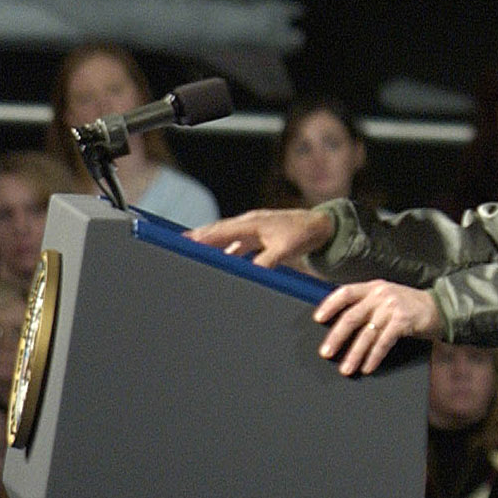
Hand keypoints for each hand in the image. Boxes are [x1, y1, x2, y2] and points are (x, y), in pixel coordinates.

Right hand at [189, 207, 336, 267]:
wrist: (322, 226)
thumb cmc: (303, 233)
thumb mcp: (284, 249)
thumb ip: (265, 262)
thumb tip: (249, 274)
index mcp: (251, 223)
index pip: (219, 231)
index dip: (199, 237)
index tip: (180, 242)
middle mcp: (248, 224)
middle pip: (217, 233)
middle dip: (197, 240)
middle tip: (175, 248)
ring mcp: (252, 230)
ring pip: (225, 240)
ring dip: (210, 248)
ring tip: (191, 258)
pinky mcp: (258, 237)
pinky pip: (236, 246)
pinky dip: (225, 254)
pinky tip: (219, 264)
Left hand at [315, 280, 442, 375]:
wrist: (439, 308)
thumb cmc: (408, 306)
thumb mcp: (387, 298)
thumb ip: (367, 305)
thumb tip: (340, 325)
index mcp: (373, 287)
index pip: (346, 292)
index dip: (330, 305)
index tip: (317, 319)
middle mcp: (381, 294)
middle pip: (352, 317)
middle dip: (337, 337)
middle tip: (326, 353)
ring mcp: (392, 307)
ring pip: (367, 333)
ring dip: (355, 353)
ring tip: (346, 368)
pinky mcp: (403, 320)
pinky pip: (383, 341)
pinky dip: (374, 356)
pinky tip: (368, 367)